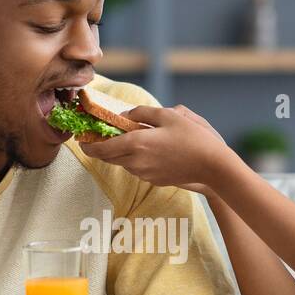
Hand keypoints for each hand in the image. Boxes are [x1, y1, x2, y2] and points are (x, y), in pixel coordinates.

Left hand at [80, 104, 233, 194]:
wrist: (212, 166)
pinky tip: (147, 150)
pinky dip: (135, 159)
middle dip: (101, 148)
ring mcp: (145, 174)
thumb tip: (125, 116)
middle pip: (109, 157)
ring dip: (120, 152)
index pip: (102, 148)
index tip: (81, 140)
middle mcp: (136, 162)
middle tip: (98, 137)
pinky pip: (137, 169)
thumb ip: (142, 113)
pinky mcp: (154, 180)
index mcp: (137, 143)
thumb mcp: (169, 115)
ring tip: (128, 139)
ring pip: (123, 163)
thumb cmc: (193, 137)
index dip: (88, 145)